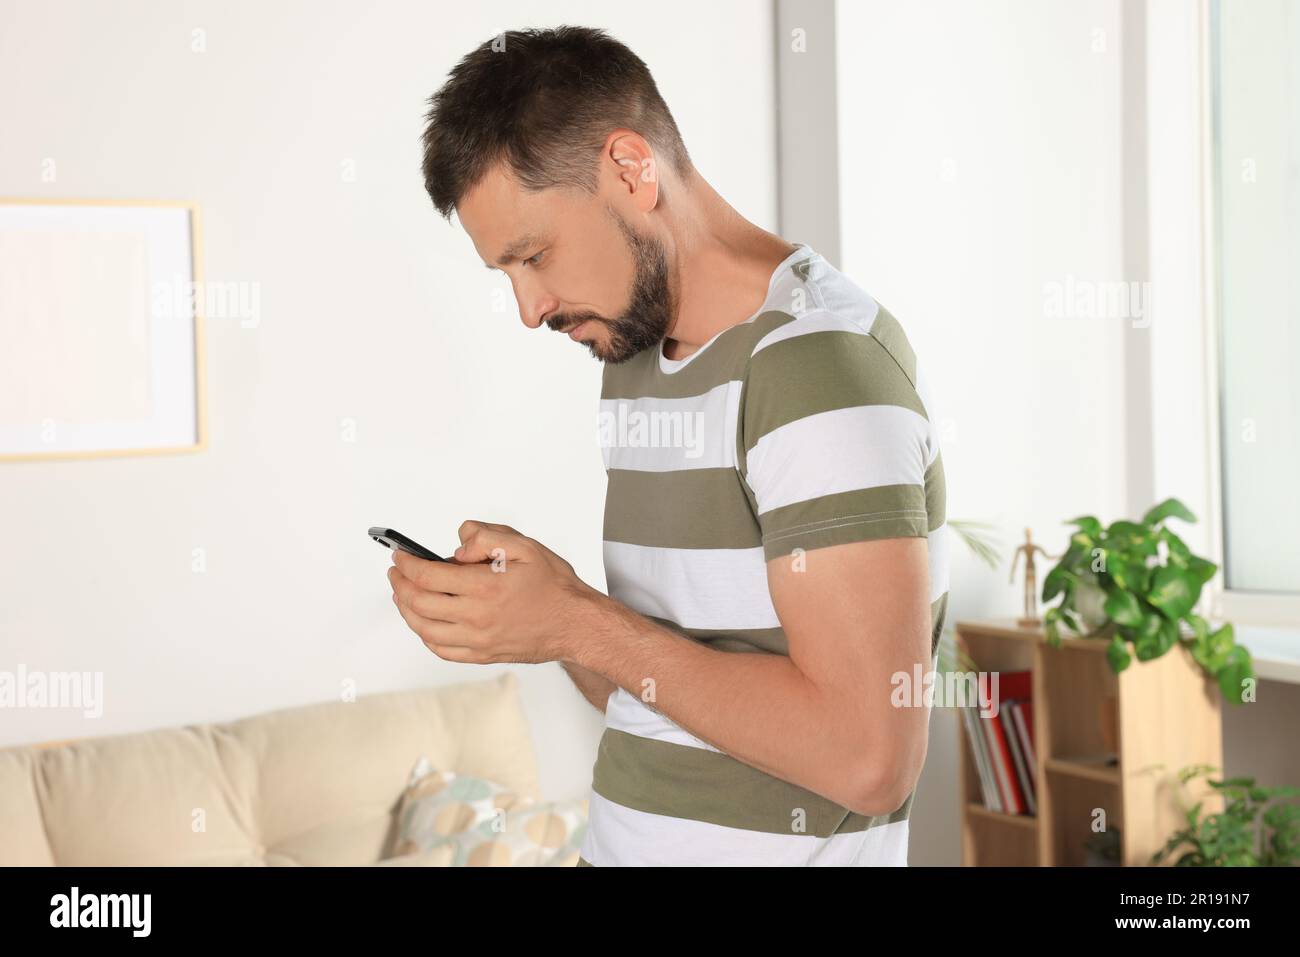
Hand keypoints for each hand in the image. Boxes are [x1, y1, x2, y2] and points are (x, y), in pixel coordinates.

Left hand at [386, 520, 599, 664]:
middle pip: (419, 603)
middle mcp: (477, 617)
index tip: (400, 556)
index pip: (428, 576)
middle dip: (400, 584)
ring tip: (402, 595)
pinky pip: (442, 649)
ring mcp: (478, 640)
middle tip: (396, 571)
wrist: (575, 624)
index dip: (407, 564)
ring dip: (406, 610)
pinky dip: (425, 635)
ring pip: (425, 629)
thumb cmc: (554, 587)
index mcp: (485, 587)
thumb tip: (457, 546)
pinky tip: (424, 623)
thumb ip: (487, 537)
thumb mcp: (525, 546)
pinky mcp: (482, 655)